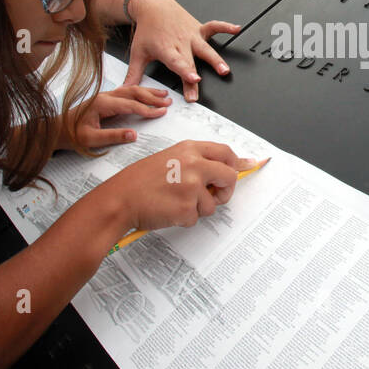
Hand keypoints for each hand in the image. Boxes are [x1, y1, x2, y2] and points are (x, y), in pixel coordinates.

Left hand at [58, 86, 170, 151]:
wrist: (56, 129)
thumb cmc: (70, 134)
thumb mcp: (90, 139)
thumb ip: (112, 136)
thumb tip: (133, 135)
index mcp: (101, 103)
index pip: (130, 105)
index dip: (147, 109)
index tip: (161, 112)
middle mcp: (104, 96)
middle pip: (133, 92)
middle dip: (152, 97)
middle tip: (167, 101)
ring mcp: (104, 96)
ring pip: (130, 90)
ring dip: (147, 92)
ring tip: (162, 94)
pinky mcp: (104, 99)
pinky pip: (125, 92)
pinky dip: (139, 93)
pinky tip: (145, 94)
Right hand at [97, 141, 257, 233]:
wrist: (120, 199)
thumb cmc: (140, 181)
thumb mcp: (169, 159)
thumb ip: (195, 161)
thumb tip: (222, 169)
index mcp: (189, 149)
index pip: (225, 152)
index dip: (238, 162)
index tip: (249, 166)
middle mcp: (194, 165)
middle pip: (229, 177)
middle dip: (225, 190)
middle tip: (214, 196)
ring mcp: (191, 186)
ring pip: (212, 204)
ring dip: (198, 209)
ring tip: (174, 202)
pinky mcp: (186, 208)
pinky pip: (196, 218)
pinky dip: (184, 219)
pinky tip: (168, 211)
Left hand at [123, 0, 240, 101]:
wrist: (152, 6)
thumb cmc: (147, 31)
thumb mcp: (137, 53)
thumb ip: (133, 75)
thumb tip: (124, 92)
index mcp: (166, 49)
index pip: (176, 63)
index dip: (184, 72)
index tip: (193, 80)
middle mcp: (180, 43)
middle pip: (189, 64)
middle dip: (193, 79)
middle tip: (197, 94)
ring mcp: (191, 36)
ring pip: (205, 49)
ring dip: (215, 59)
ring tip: (224, 70)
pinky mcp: (198, 29)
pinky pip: (214, 27)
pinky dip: (225, 27)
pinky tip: (237, 29)